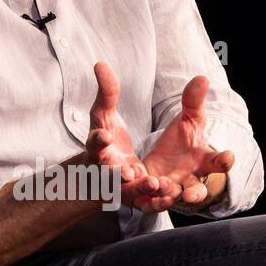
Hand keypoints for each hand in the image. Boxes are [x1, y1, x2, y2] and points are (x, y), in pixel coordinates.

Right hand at [86, 61, 179, 212]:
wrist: (110, 171)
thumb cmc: (107, 140)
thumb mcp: (105, 114)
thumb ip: (107, 91)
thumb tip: (99, 63)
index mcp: (99, 146)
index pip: (95, 143)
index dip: (98, 140)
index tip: (104, 136)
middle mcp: (109, 169)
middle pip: (110, 173)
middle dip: (117, 173)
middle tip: (127, 171)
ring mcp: (124, 187)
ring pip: (132, 190)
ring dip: (141, 187)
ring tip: (154, 181)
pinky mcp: (140, 199)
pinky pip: (148, 203)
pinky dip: (157, 200)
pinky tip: (170, 195)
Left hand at [143, 74, 234, 211]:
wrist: (162, 162)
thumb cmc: (180, 142)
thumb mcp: (187, 121)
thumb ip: (193, 102)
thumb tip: (203, 77)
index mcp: (202, 160)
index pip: (217, 163)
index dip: (224, 161)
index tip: (228, 156)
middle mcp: (189, 180)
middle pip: (197, 191)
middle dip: (195, 194)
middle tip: (190, 194)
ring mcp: (170, 190)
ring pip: (171, 197)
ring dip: (165, 192)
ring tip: (157, 183)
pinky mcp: (150, 197)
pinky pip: (150, 203)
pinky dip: (147, 200)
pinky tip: (141, 196)